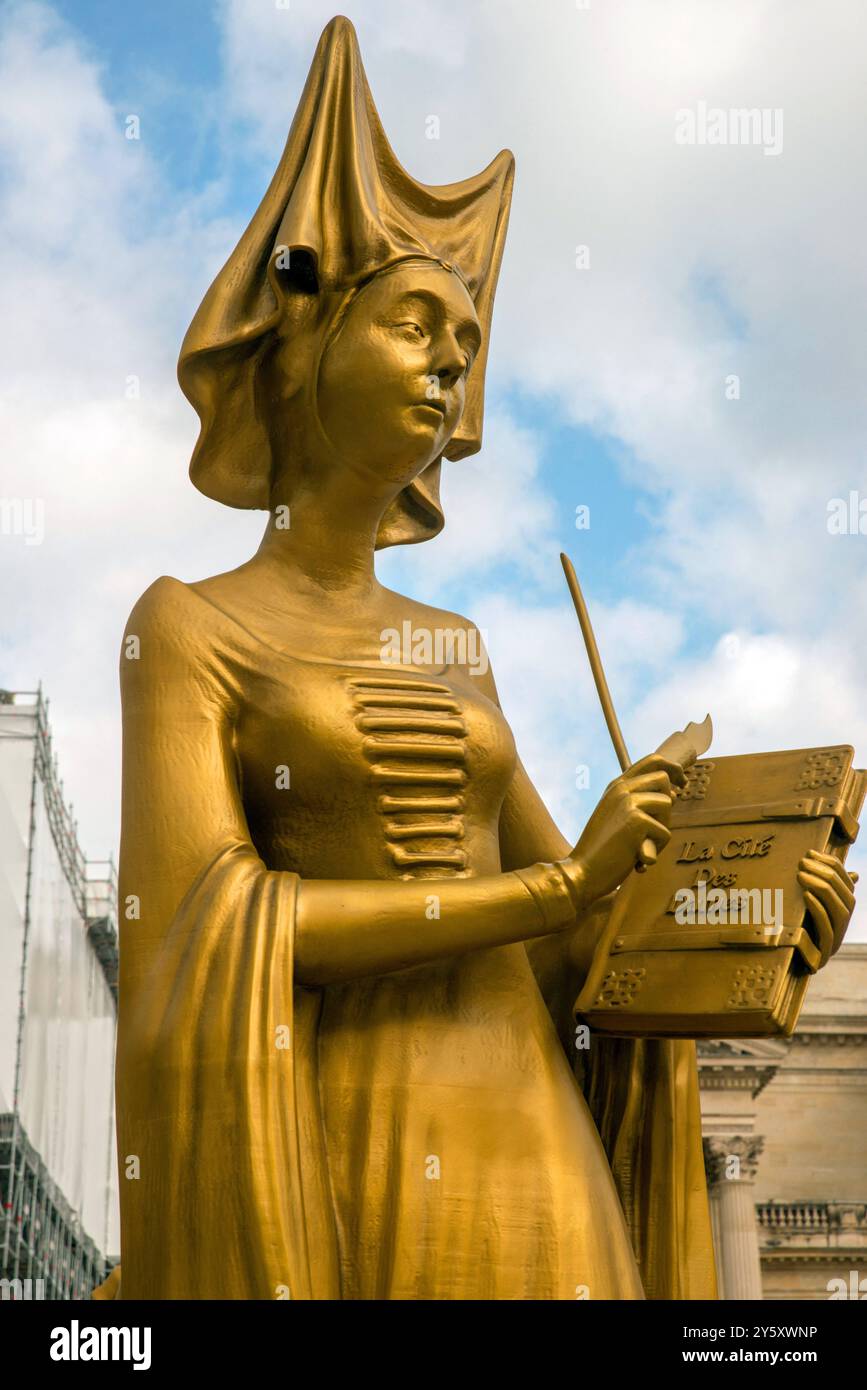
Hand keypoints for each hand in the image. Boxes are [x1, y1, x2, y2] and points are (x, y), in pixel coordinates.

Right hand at [569, 753, 686, 903]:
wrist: (583, 871)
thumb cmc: (603, 850)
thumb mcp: (618, 819)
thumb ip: (641, 803)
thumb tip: (674, 793)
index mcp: (616, 786)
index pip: (652, 761)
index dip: (673, 768)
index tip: (682, 782)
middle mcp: (621, 789)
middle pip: (663, 779)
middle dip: (666, 806)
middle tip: (655, 831)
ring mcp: (628, 801)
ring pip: (667, 804)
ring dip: (660, 830)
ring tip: (641, 846)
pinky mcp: (636, 820)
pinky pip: (665, 832)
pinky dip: (655, 849)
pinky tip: (637, 857)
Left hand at [797, 850, 857, 969]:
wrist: (785, 961)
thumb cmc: (797, 924)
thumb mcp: (807, 903)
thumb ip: (822, 886)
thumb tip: (850, 871)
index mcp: (844, 908)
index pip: (846, 881)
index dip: (831, 864)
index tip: (810, 852)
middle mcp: (845, 924)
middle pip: (845, 894)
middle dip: (825, 874)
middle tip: (802, 862)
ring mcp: (837, 940)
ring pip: (840, 911)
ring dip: (821, 888)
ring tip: (801, 875)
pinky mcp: (825, 954)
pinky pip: (827, 930)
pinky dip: (818, 910)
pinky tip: (806, 895)